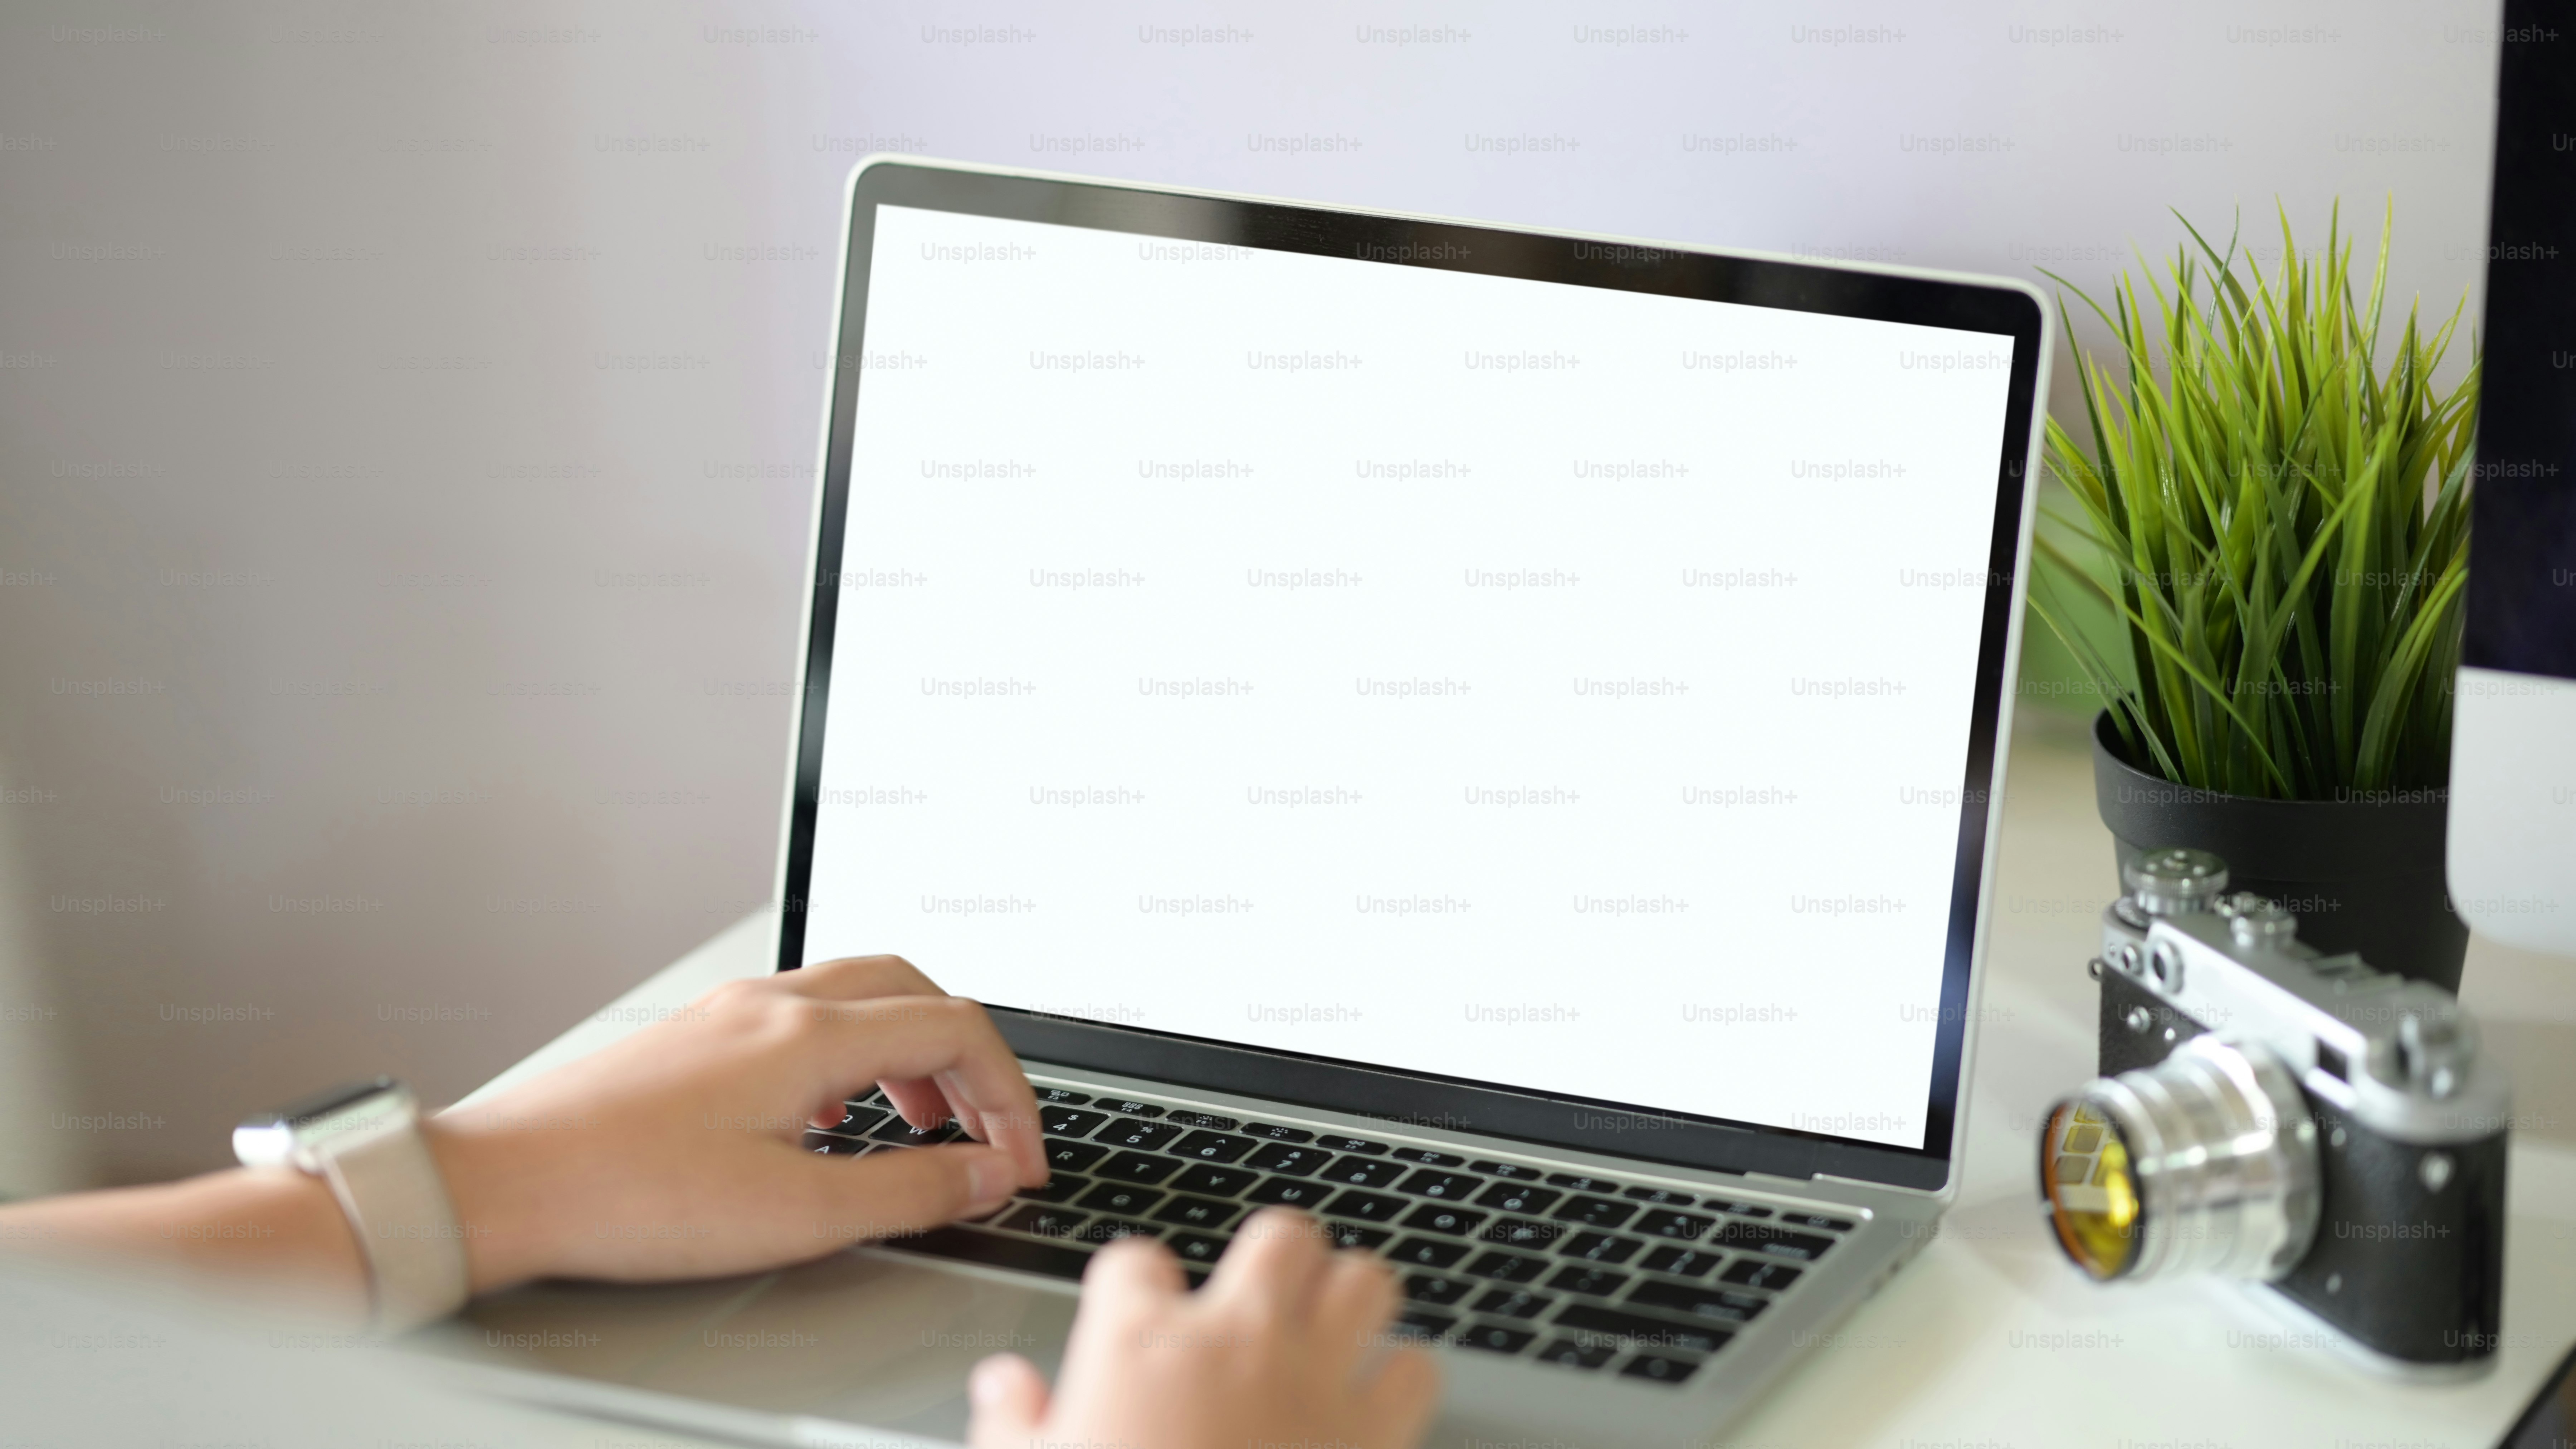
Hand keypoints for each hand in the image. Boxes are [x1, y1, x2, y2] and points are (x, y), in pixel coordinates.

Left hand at [426, 954, 1050, 1292]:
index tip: (1019, 1161)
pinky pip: (801, 1019)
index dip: (1009, 1097)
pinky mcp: (694, 1039)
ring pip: (856, 997)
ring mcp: (728, 1015)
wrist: (499, 1186)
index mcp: (807, 1036)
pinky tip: (830, 1120)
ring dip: (910, 1052)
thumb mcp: (795, 1214)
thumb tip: (988, 1175)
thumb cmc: (626, 1197)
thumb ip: (908, 1189)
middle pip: (914, 991)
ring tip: (923, 1123)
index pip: (956, 1029)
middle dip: (969, 1059)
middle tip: (986, 1130)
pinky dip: (849, 1057)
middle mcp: (771, 1005)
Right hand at [969, 1209, 1441, 1448]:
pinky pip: (1414, 1370)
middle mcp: (1231, 1342)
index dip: (1137, 1286)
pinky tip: (1377, 1400)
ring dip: (1351, 1299)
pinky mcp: (1371, 1434)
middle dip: (1276, 1259)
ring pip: (1365, 1280)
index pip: (1134, 1263)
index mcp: (1137, 1347)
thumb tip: (1003, 1385)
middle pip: (1280, 1236)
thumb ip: (1012, 1426)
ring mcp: (1310, 1381)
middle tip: (1265, 1297)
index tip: (1141, 1312)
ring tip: (1332, 1328)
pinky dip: (1402, 1379)